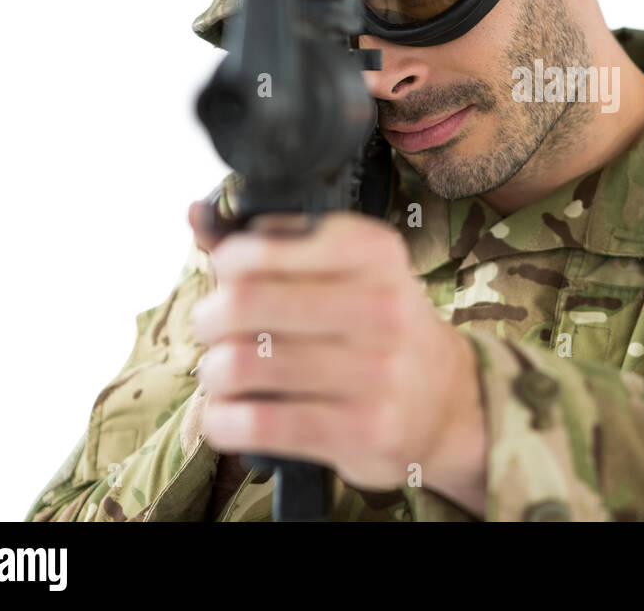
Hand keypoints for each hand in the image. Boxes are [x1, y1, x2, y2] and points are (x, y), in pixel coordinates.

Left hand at [186, 201, 487, 511]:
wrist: (447, 398)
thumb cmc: (377, 326)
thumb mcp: (347, 270)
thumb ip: (273, 244)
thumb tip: (197, 214)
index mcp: (374, 251)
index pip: (259, 247)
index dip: (226, 264)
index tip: (230, 278)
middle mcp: (381, 305)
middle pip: (242, 305)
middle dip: (209, 320)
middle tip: (216, 330)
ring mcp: (375, 370)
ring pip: (241, 366)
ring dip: (214, 373)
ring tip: (225, 373)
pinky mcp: (362, 429)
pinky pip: (258, 423)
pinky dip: (225, 421)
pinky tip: (231, 414)